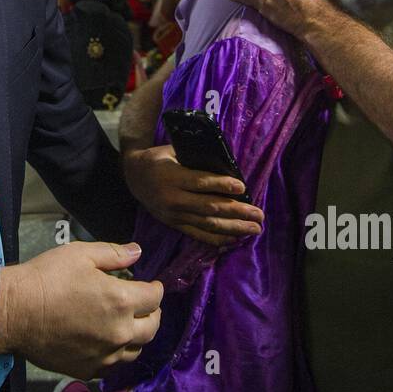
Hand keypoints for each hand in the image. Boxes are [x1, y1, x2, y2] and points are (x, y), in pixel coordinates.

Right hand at [0, 241, 162, 378]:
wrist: (14, 312)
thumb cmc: (47, 278)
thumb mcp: (80, 254)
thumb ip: (114, 254)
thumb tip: (138, 252)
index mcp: (121, 301)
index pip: (155, 297)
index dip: (156, 288)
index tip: (151, 284)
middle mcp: (119, 332)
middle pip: (152, 328)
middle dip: (153, 313)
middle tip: (145, 305)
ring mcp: (104, 355)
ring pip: (136, 350)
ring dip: (137, 336)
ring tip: (128, 324)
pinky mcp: (88, 369)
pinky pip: (113, 365)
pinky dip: (116, 354)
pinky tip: (107, 342)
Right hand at [123, 144, 261, 246]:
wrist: (133, 176)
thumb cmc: (159, 158)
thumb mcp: (173, 150)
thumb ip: (196, 158)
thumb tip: (228, 166)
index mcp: (172, 177)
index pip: (201, 183)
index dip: (222, 185)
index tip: (243, 188)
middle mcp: (173, 199)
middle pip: (209, 207)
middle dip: (237, 212)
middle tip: (259, 214)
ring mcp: (173, 215)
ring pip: (207, 224)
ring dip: (233, 228)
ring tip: (254, 229)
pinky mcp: (174, 224)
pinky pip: (197, 235)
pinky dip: (217, 240)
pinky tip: (234, 241)